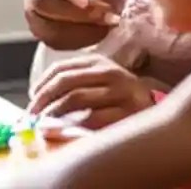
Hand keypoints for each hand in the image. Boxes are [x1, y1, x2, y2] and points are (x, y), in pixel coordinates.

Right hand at [23, 0, 123, 49]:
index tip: (87, 1)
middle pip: (44, 3)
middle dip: (75, 13)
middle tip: (103, 16)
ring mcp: (34, 15)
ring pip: (49, 28)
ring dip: (81, 30)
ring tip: (106, 25)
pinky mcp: (41, 35)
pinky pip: (57, 43)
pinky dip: (81, 41)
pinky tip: (99, 32)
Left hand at [27, 54, 154, 129]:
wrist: (158, 110)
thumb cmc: (120, 98)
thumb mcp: (99, 82)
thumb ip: (74, 83)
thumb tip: (38, 98)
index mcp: (98, 61)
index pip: (61, 68)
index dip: (42, 84)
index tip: (32, 99)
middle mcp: (110, 71)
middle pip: (66, 81)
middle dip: (44, 99)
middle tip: (32, 114)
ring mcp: (122, 90)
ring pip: (77, 98)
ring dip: (55, 112)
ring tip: (45, 123)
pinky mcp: (130, 111)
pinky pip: (94, 117)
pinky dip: (75, 124)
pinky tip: (67, 129)